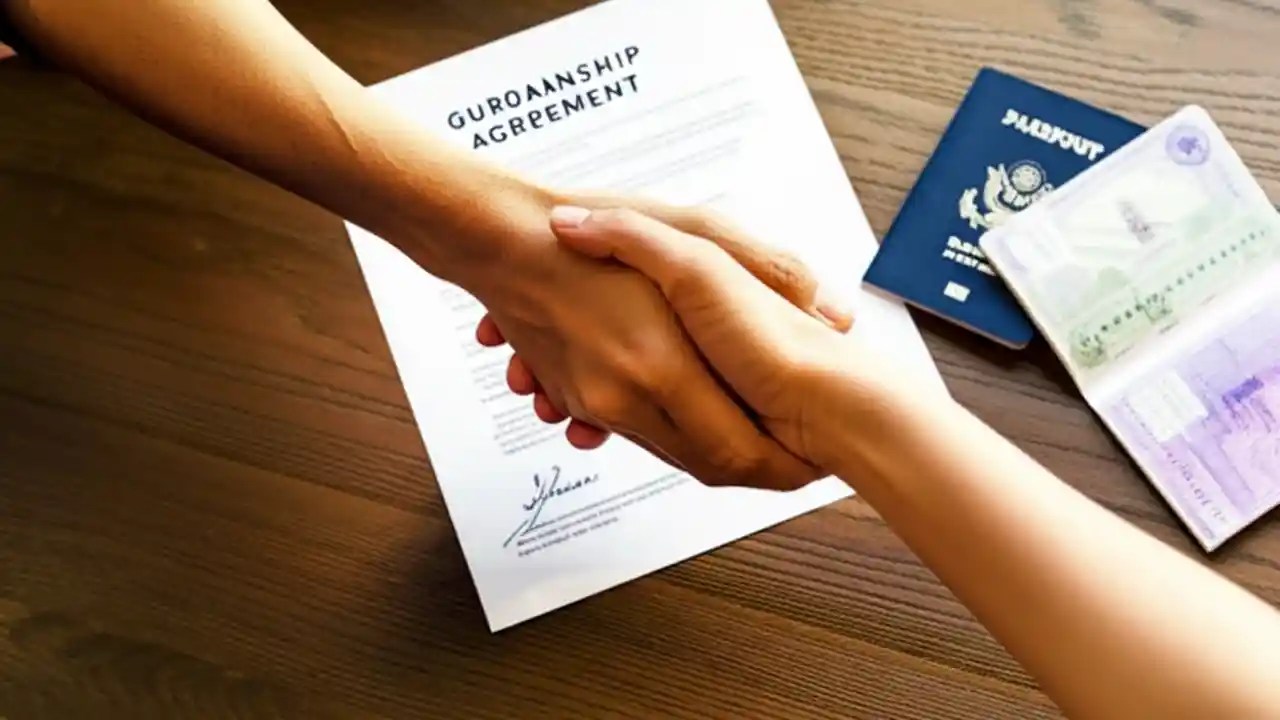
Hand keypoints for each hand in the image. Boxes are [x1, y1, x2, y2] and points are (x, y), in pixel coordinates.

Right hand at [456, 194, 849, 490]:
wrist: (497, 243)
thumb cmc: (592, 229)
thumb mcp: (694, 229)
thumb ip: (766, 266)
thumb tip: (833, 307)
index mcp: (662, 365)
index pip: (739, 449)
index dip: (784, 465)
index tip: (816, 462)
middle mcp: (628, 399)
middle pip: (710, 465)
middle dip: (761, 470)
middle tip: (801, 464)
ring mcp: (599, 405)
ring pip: (673, 454)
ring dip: (717, 454)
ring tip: (763, 441)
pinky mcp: (580, 400)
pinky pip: (634, 436)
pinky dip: (668, 434)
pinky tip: (692, 413)